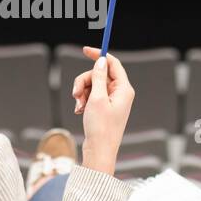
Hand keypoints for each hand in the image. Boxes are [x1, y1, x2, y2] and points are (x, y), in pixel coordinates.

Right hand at [71, 47, 134, 174]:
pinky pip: (91, 96)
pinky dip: (83, 101)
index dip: (100, 55)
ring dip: (82, 92)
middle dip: (84, 81)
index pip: (113, 64)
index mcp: (124, 89)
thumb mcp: (97, 98)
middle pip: (99, 74)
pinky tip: (79, 111)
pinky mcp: (104, 108)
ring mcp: (112, 101)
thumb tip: (101, 61)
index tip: (85, 50)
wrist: (99, 151)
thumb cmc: (101, 127)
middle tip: (76, 93)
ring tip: (78, 105)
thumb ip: (98, 77)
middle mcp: (120, 94)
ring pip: (92, 85)